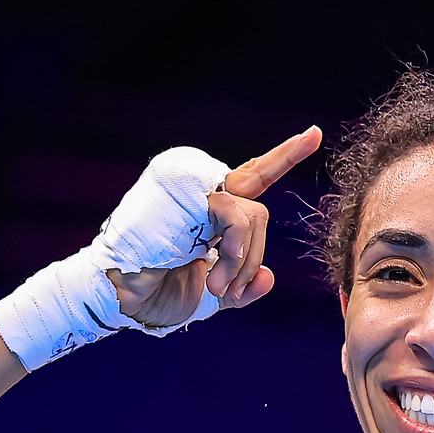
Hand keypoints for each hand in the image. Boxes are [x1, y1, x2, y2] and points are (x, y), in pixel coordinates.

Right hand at [110, 127, 322, 324]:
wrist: (118, 298)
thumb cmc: (152, 295)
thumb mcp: (209, 295)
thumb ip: (241, 286)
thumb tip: (269, 279)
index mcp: (203, 202)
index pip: (252, 176)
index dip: (284, 156)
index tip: (315, 134)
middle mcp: (196, 183)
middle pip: (258, 213)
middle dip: (250, 259)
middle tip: (227, 290)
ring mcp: (189, 179)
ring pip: (254, 215)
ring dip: (241, 260)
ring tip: (216, 285)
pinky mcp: (184, 185)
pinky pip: (238, 216)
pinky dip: (235, 250)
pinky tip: (210, 269)